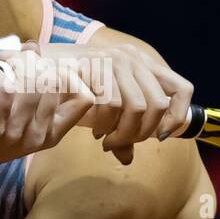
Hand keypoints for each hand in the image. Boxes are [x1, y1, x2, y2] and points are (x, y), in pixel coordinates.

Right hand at [0, 39, 193, 164]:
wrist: (37, 69)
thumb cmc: (70, 91)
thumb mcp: (101, 109)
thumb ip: (118, 130)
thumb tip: (128, 160)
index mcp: (142, 64)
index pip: (182, 89)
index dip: (178, 116)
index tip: (163, 136)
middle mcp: (133, 58)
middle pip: (159, 104)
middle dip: (143, 133)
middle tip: (121, 143)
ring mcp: (115, 60)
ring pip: (140, 107)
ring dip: (124, 133)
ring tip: (107, 140)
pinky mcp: (98, 66)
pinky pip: (114, 105)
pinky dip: (107, 126)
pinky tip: (95, 132)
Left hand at [0, 53, 95, 182]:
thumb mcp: (18, 115)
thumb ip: (32, 87)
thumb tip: (36, 46)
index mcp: (52, 134)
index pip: (84, 99)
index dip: (70, 73)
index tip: (45, 65)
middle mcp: (39, 135)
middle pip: (54, 81)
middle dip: (33, 59)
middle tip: (11, 58)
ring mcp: (18, 133)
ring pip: (32, 82)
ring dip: (12, 63)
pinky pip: (6, 86)